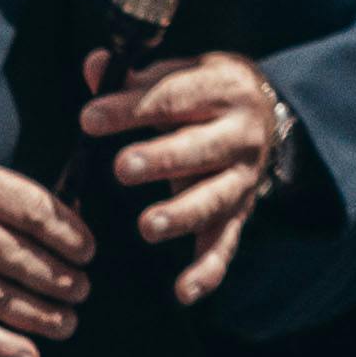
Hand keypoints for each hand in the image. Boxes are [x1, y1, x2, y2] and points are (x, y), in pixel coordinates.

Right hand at [0, 140, 88, 356]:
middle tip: (82, 289)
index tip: (87, 251)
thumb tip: (68, 222)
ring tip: (66, 321)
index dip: (66, 234)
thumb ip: (9, 190)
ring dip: (37, 314)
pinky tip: (27, 354)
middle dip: (56, 279)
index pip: (29, 210)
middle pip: (14, 257)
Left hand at [76, 49, 292, 302]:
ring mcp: (242, 178)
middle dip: (162, 158)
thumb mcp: (180, 73)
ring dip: (182, 213)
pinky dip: (208, 270)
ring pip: (215, 197)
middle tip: (122, 167)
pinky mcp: (239, 214)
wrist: (266, 112)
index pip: (175, 96)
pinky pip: (226, 244)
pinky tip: (184, 291)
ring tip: (148, 226)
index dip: (131, 107)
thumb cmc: (203, 95)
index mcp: (223, 90)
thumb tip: (95, 66)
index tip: (89, 117)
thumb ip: (135, 76)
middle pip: (201, 147)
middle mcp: (240, 135)